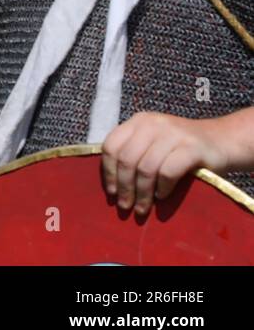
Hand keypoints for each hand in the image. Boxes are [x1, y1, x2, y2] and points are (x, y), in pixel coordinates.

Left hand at [100, 112, 228, 217]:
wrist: (221, 140)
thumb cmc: (180, 148)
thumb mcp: (152, 143)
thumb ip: (134, 153)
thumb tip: (112, 186)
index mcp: (138, 122)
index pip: (111, 146)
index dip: (108, 171)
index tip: (111, 191)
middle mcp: (152, 124)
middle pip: (127, 159)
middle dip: (125, 187)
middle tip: (126, 206)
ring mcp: (173, 133)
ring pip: (146, 168)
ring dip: (143, 193)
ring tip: (142, 207)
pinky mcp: (192, 147)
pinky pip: (168, 172)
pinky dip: (162, 187)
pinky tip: (162, 196)